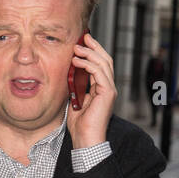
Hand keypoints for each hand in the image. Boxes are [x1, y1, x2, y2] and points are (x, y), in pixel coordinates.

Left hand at [67, 32, 116, 150]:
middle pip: (105, 60)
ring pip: (103, 63)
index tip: (82, 43)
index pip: (100, 65)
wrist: (86, 140)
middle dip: (94, 47)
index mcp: (102, 89)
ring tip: (76, 48)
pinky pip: (99, 72)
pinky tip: (77, 61)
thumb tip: (69, 74)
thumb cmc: (80, 126)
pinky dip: (88, 64)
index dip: (93, 52)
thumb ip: (75, 87)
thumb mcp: (74, 101)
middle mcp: (108, 88)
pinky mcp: (107, 93)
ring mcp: (109, 90)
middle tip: (83, 37)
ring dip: (89, 53)